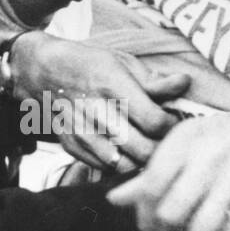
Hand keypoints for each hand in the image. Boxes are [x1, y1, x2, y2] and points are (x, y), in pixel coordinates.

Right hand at [10, 31, 190, 173]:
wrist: (44, 72)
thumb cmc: (90, 65)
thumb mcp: (123, 62)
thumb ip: (155, 80)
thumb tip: (185, 83)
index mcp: (113, 86)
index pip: (155, 121)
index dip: (172, 127)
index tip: (175, 123)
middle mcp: (96, 112)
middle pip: (143, 149)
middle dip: (163, 150)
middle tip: (169, 144)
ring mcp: (82, 133)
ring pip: (125, 165)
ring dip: (142, 163)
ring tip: (150, 151)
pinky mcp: (73, 146)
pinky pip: (105, 168)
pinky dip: (121, 165)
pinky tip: (127, 152)